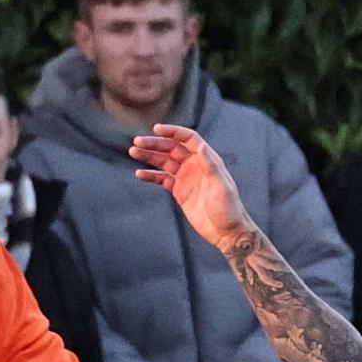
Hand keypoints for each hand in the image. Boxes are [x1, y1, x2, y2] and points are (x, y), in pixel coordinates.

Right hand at [129, 125, 253, 246]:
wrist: (226, 232)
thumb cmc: (228, 208)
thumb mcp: (221, 186)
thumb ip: (211, 166)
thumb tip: (201, 146)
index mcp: (206, 160)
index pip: (187, 139)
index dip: (172, 132)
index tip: (156, 129)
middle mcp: (195, 165)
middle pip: (171, 148)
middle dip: (154, 143)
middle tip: (137, 142)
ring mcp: (186, 178)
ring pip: (164, 162)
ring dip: (149, 156)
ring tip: (133, 152)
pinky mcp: (179, 191)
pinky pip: (162, 179)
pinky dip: (150, 175)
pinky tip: (139, 174)